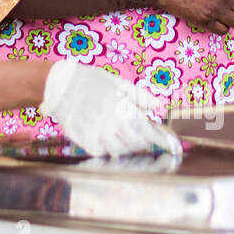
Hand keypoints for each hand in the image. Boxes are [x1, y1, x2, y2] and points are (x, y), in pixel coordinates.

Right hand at [40, 60, 180, 157]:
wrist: (62, 84)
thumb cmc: (92, 81)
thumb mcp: (119, 84)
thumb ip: (141, 97)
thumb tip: (160, 107)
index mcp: (123, 108)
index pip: (147, 130)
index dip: (160, 141)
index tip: (171, 147)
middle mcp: (112, 122)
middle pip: (135, 144)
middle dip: (141, 143)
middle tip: (139, 138)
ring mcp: (97, 132)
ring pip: (119, 150)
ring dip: (125, 147)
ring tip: (122, 139)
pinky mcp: (83, 138)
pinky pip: (100, 152)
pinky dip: (106, 150)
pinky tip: (106, 141)